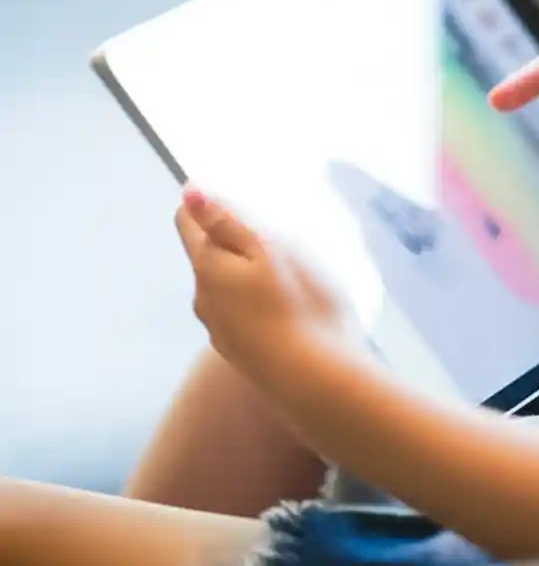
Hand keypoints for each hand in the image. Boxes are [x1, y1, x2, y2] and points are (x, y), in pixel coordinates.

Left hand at [174, 188, 360, 378]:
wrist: (316, 381)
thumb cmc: (300, 305)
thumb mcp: (269, 252)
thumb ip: (227, 223)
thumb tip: (189, 191)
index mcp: (208, 267)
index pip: (187, 223)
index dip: (202, 204)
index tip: (228, 194)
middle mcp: (204, 299)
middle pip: (208, 258)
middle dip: (229, 241)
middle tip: (268, 229)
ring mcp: (220, 331)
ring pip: (225, 290)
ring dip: (245, 276)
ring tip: (283, 270)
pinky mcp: (241, 354)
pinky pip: (243, 317)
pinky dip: (257, 305)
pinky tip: (286, 309)